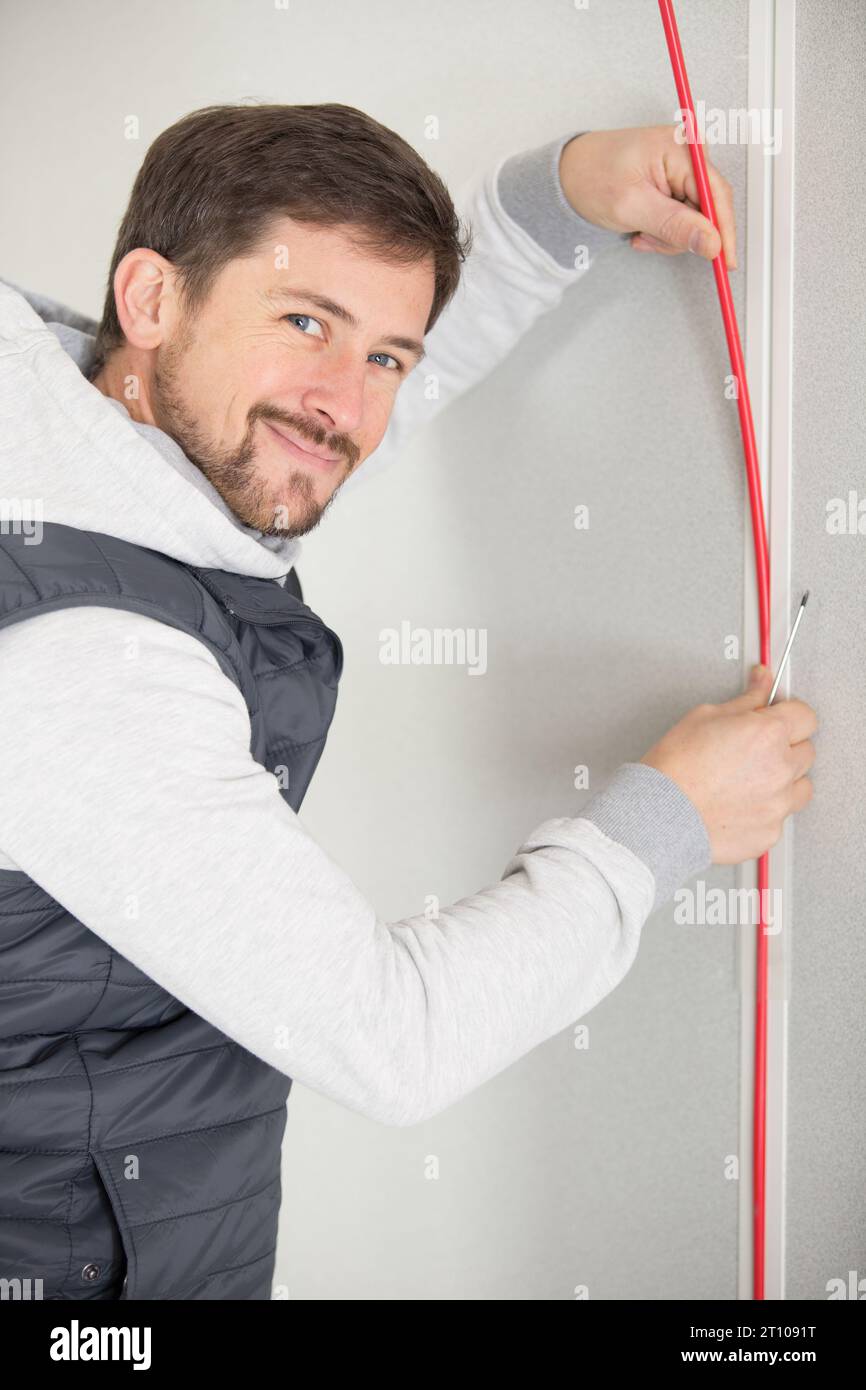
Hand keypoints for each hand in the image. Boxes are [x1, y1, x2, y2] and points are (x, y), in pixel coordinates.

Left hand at [559, 125, 736, 268]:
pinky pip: (682, 217)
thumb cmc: (591, 177)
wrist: (568, 175)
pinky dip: (663, 230)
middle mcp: (687, 154)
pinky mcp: (674, 182)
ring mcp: (682, 168)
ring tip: (640, 230)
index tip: (725, 262)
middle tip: (649, 238)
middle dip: (680, 234)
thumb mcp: (632, 207)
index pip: (717, 195)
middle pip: (707, 210)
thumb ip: (675, 225)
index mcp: (681, 148)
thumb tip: (710, 241)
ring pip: (694, 220)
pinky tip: (642, 226)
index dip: (722, 232)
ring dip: (667, 235)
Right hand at [639, 665, 816, 863]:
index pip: (805, 715)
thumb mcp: (705, 717)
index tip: (776, 718)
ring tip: (750, 780)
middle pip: (806, 750)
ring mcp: (778, 803)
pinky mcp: (770, 831)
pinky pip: (780, 816)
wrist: (659, 813)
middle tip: (754, 750)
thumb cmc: (675, 767)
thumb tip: (762, 682)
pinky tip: (740, 803)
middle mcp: (780, 768)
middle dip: (785, 747)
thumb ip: (746, 700)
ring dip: (783, 780)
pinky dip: (766, 810)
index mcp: (768, 733)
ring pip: (800, 786)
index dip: (789, 714)